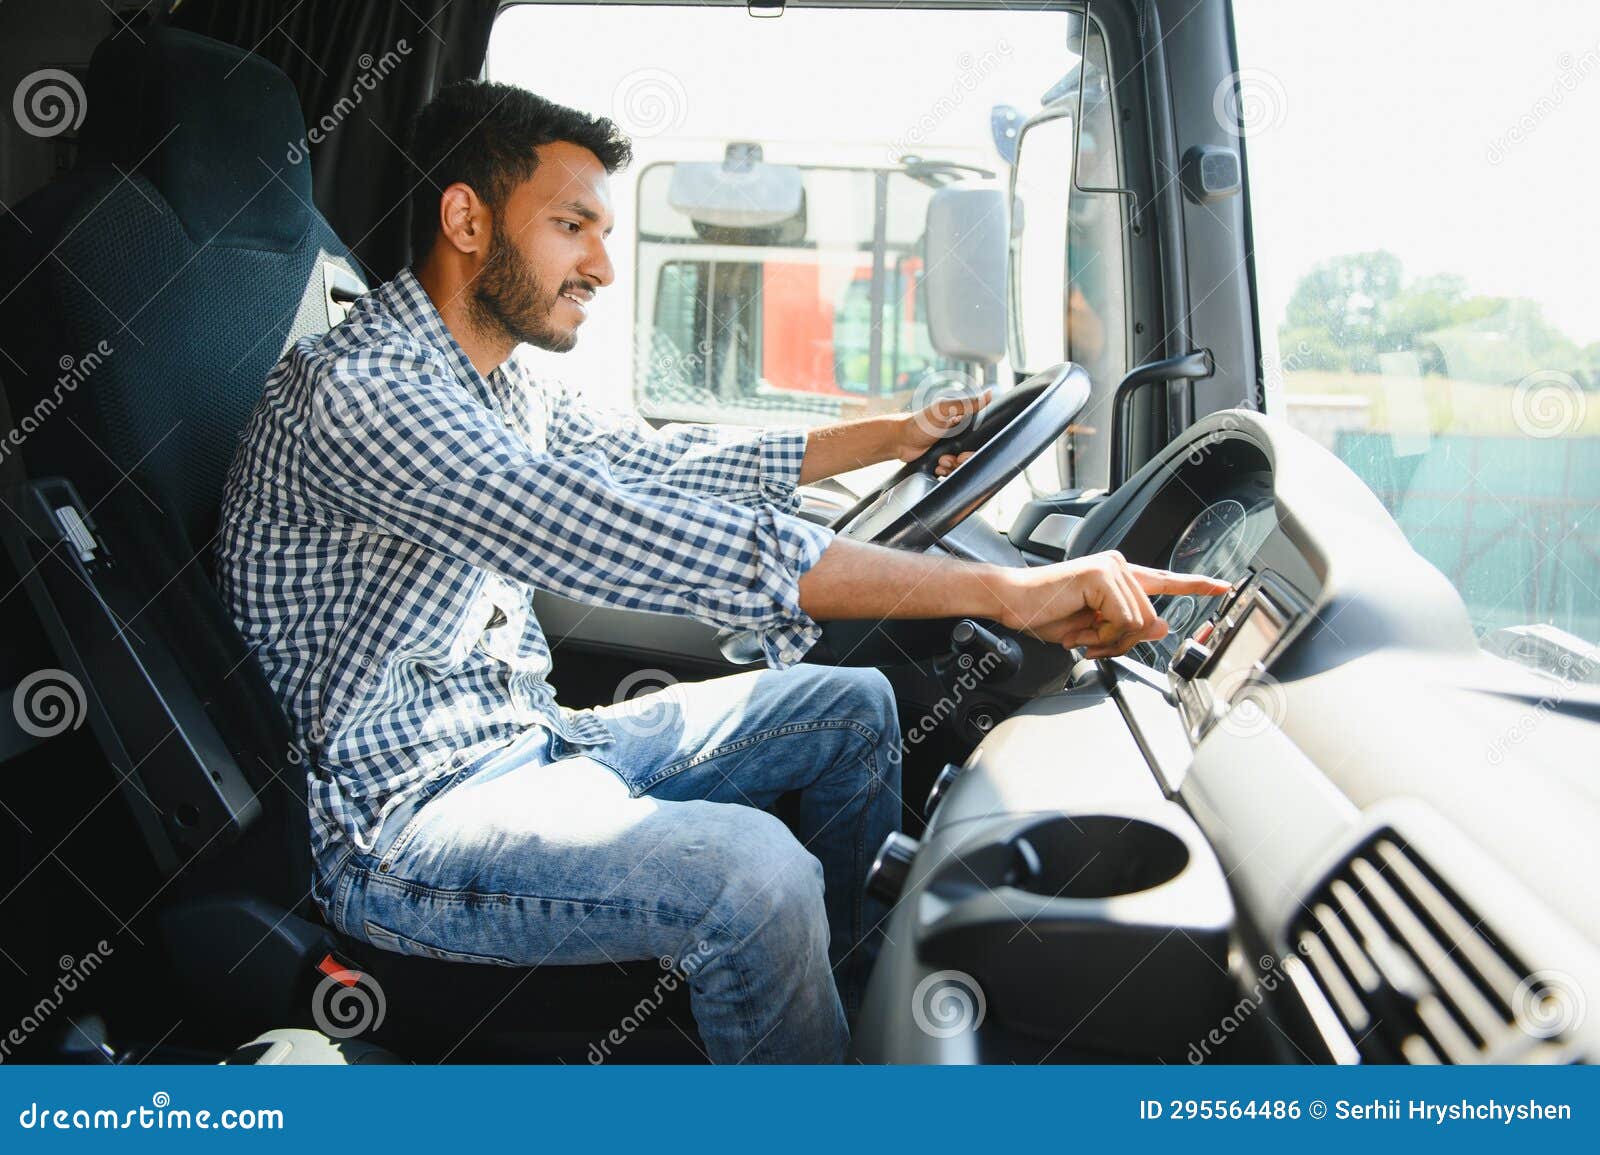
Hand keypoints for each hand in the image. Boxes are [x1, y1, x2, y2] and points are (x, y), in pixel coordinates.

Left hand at [896, 390, 991, 476]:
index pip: (982, 440)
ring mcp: (951, 450)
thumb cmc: (920, 422)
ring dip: (952, 467)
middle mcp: (960, 437)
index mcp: (964, 423)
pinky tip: (938, 468)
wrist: (899, 440)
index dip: (977, 450)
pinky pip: (952, 472)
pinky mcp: (943, 461)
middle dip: (961, 460)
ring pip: (962, 465)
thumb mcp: (944, 409)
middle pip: (972, 455)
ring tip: (940, 462)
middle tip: (948, 458)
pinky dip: (946, 472)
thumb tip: (991, 393)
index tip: (964, 453)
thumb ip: (967, 404)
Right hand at [994, 551, 1232, 658]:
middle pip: (1149, 618)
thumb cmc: (1045, 614)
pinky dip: (1102, 634)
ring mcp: (1111, 567)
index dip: (1196, 585)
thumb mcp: (1094, 630)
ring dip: (1110, 639)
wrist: (1013, 603)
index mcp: (1119, 578)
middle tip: (1093, 645)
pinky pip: (1122, 619)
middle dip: (1122, 642)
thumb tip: (1162, 627)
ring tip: (1083, 636)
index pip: (1165, 581)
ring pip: (1138, 621)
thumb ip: (1128, 629)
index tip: (1222, 587)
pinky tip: (1082, 628)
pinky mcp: (1101, 574)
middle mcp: (1119, 566)